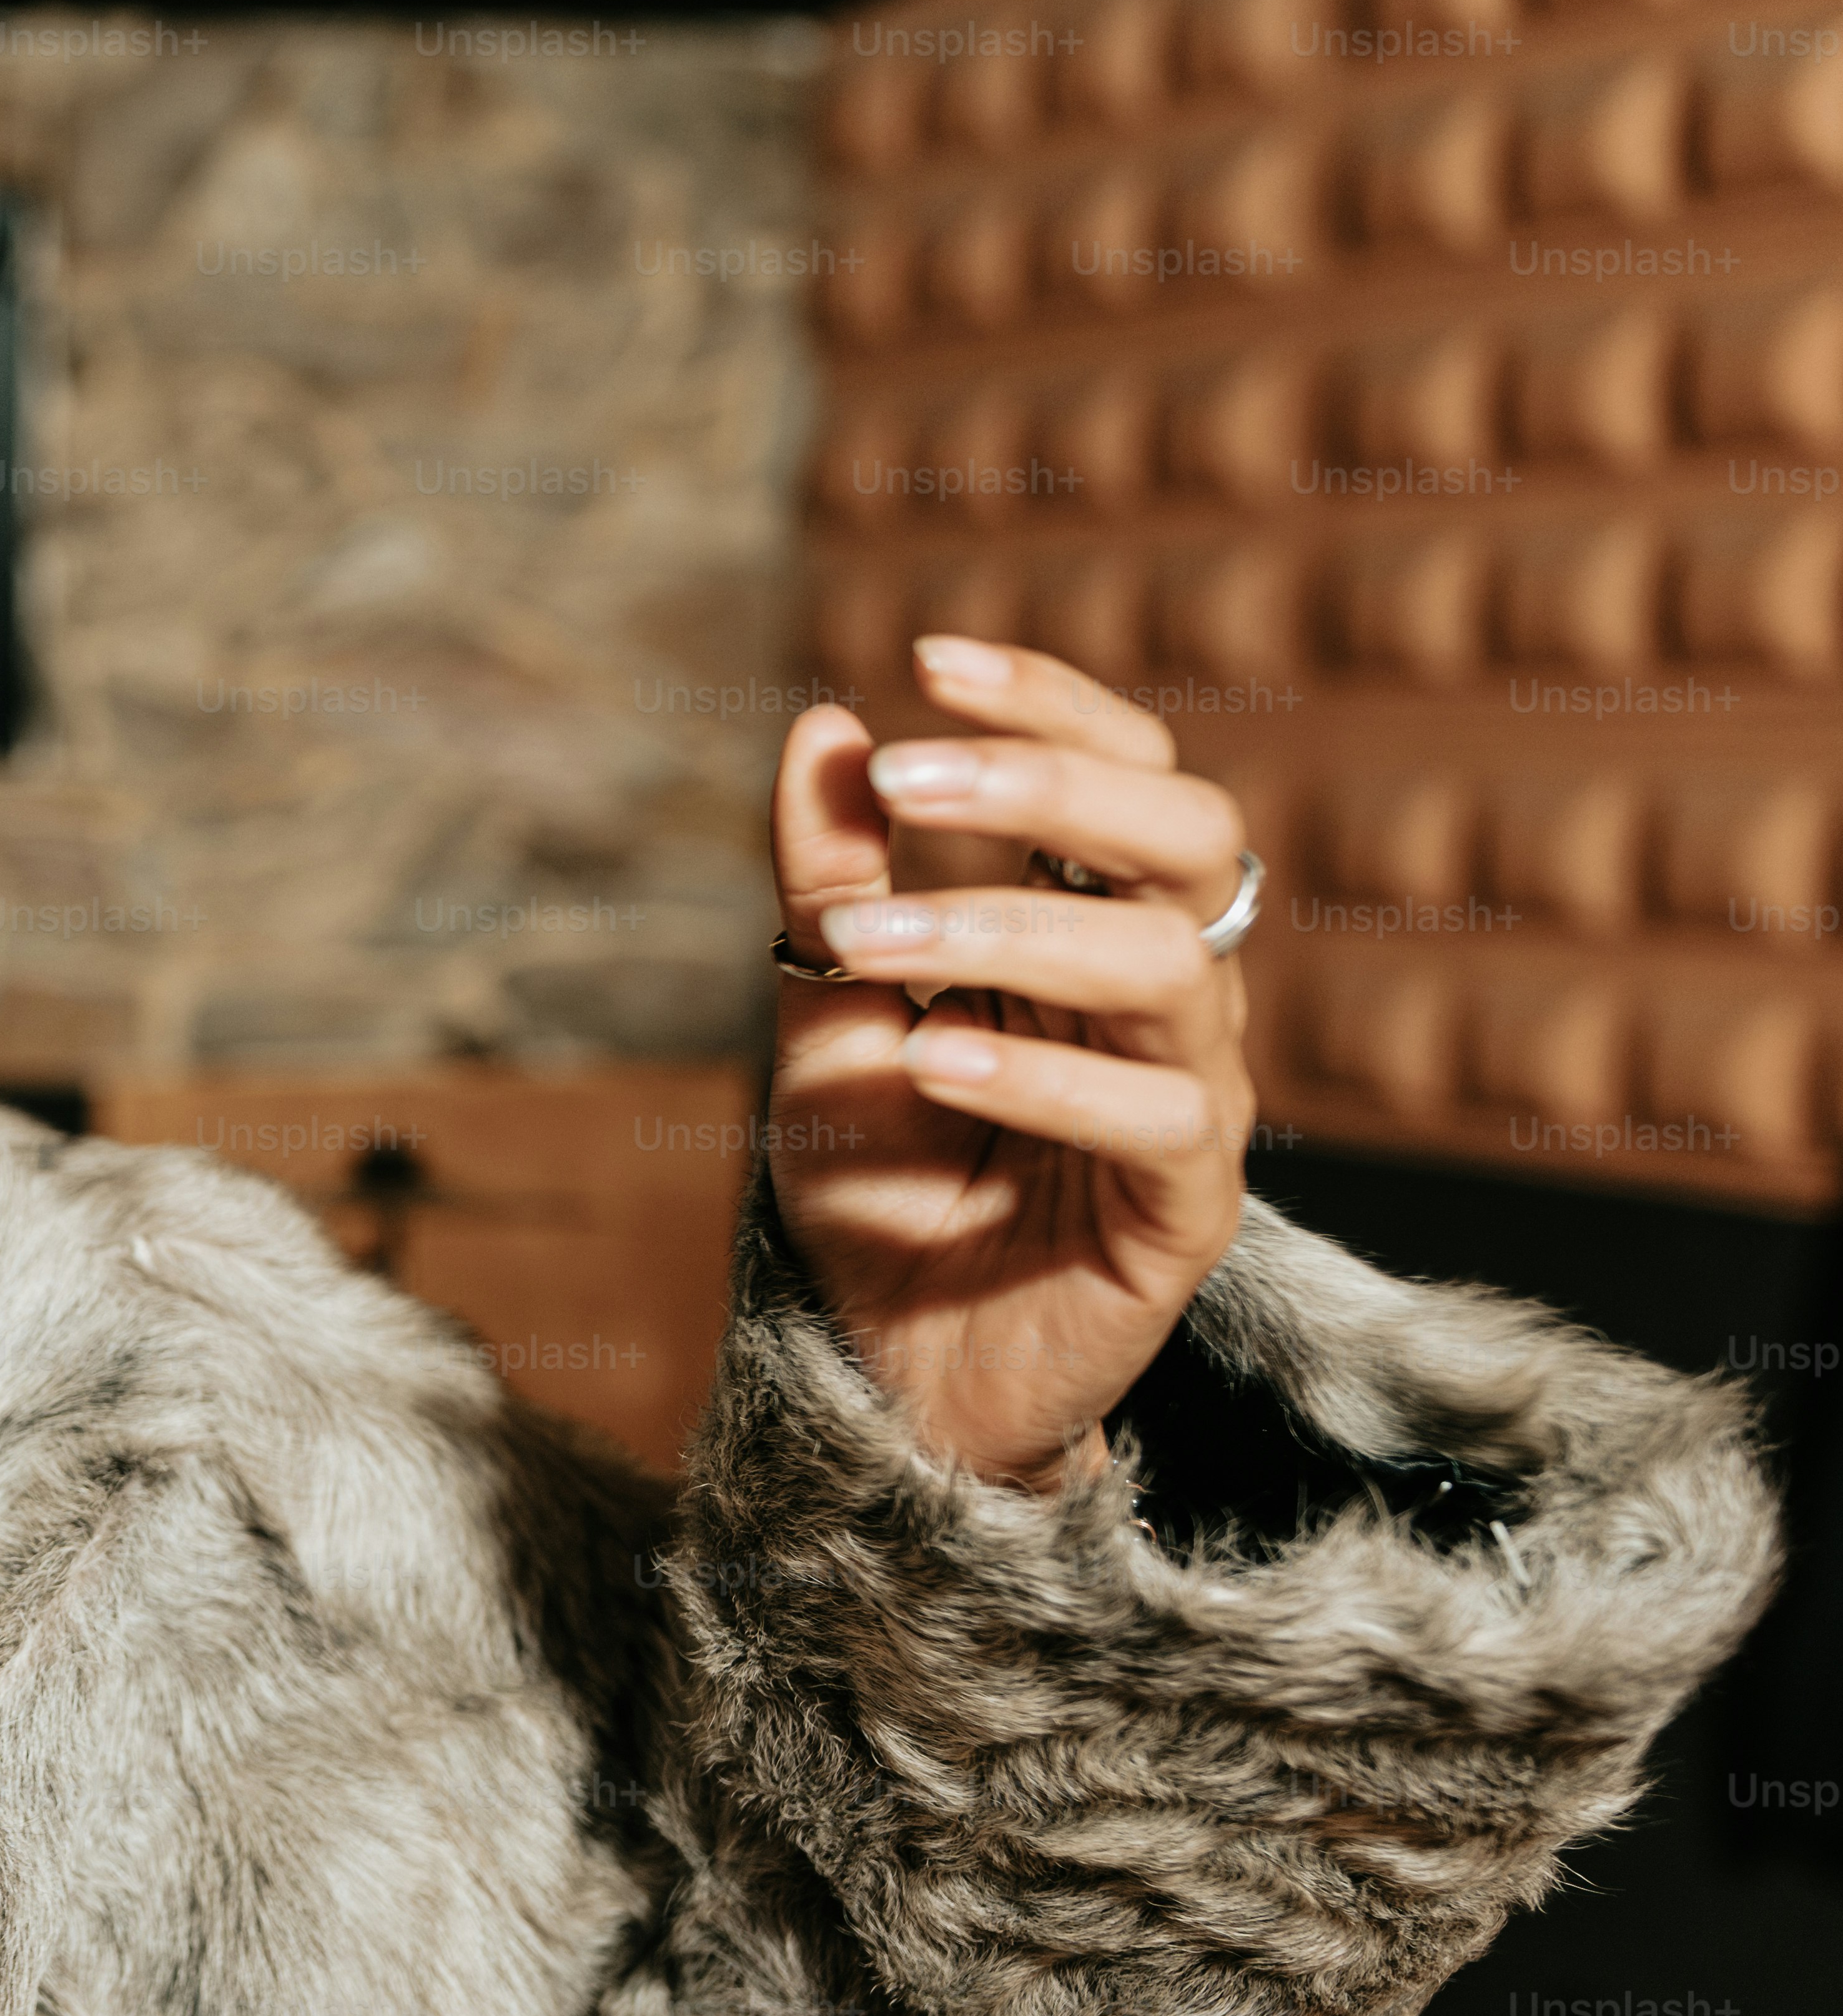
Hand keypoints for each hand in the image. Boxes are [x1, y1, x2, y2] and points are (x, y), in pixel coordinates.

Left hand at [762, 633, 1256, 1491]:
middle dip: (1047, 786)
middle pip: (1186, 837)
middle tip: (903, 779)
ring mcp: (1193, 1097)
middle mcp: (1172, 995)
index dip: (1050, 702)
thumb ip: (831, 879)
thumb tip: (822, 725)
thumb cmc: (879, 1178)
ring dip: (1006, 931)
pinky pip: (1151, 1118)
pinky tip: (928, 1058)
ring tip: (870, 940)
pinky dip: (1035, 1077)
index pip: (1126, 772)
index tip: (925, 656)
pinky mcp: (1186, 1208)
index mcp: (1101, 925)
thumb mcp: (825, 1011)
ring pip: (1168, 967)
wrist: (889, 1358)